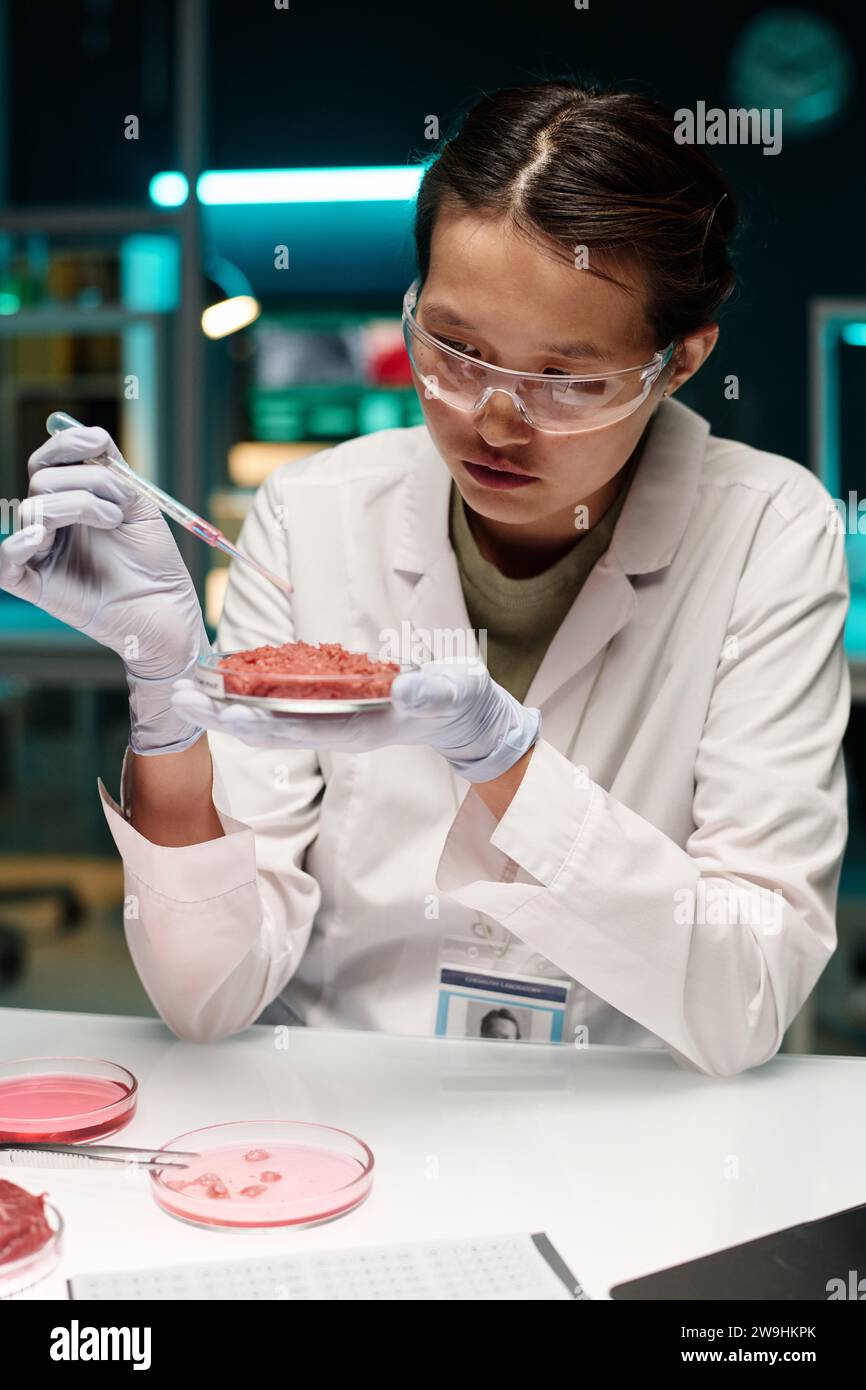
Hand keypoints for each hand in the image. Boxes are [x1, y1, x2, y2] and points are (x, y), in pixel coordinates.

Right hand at [0, 424, 210, 753]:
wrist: (167, 610)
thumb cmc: (154, 563)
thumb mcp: (138, 505)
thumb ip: (113, 471)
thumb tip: (92, 435)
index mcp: (70, 503)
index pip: (48, 462)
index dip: (66, 445)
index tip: (98, 443)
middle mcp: (50, 526)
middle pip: (42, 481)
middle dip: (87, 481)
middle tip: (121, 504)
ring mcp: (40, 554)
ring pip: (32, 509)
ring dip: (79, 505)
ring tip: (115, 522)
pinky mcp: (36, 585)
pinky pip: (5, 563)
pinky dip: (16, 545)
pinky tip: (40, 537)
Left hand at [170, 659, 540, 781]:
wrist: (460, 713)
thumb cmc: (457, 703)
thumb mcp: (452, 694)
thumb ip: (431, 692)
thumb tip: (406, 688)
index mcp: (355, 730)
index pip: (296, 729)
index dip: (255, 721)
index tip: (221, 711)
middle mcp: (333, 726)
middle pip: (266, 726)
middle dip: (222, 714)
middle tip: (177, 697)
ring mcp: (329, 716)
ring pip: (266, 715)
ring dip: (225, 703)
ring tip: (185, 687)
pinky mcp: (329, 700)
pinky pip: (281, 698)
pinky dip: (250, 688)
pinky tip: (223, 674)